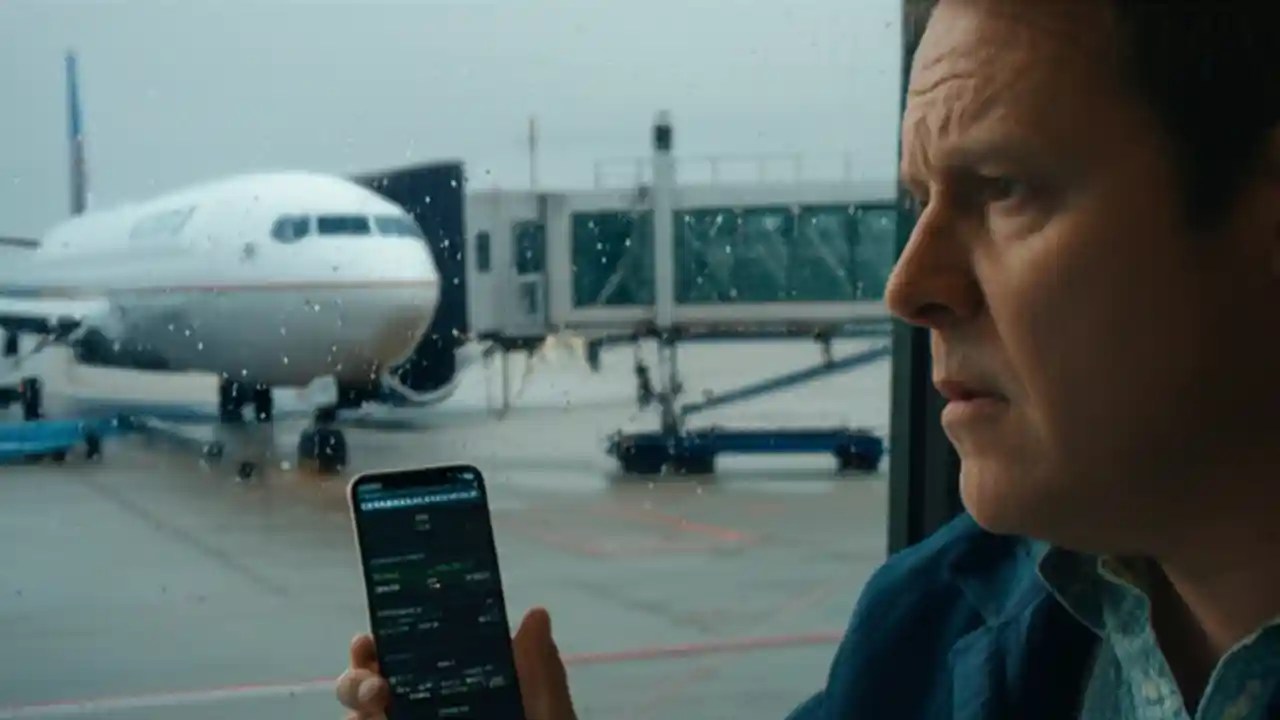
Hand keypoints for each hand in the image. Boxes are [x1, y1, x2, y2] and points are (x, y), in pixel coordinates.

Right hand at [336, 607, 576, 719]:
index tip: (373, 636)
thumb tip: (536, 614)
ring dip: (355, 704)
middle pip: (370, 690)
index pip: (413, 659)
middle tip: (376, 681)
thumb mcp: (547, 717)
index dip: (388, 642)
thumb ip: (540, 673)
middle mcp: (423, 717)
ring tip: (375, 706)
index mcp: (458, 694)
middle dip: (358, 678)